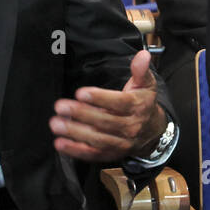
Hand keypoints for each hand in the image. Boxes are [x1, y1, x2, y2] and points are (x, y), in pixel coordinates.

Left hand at [51, 49, 166, 162]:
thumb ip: (141, 70)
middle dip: (81, 114)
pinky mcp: (110, 154)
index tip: (81, 93)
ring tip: (56, 124)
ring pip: (97, 139)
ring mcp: (120, 143)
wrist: (152, 133)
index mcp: (137, 107)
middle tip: (61, 106)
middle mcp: (130, 127)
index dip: (99, 98)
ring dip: (75, 133)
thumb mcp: (146, 85)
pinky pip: (92, 154)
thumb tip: (142, 55)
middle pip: (105, 122)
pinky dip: (76, 150)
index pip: (119, 103)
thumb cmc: (143, 104)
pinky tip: (60, 143)